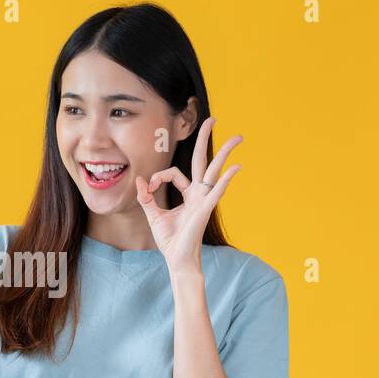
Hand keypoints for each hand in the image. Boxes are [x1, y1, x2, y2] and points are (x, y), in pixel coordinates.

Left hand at [135, 116, 242, 275]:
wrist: (176, 259)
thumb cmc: (169, 240)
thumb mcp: (153, 215)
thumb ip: (146, 197)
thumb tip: (140, 180)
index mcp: (188, 193)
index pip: (174, 173)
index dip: (159, 177)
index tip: (149, 188)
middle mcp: (198, 193)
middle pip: (203, 161)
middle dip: (206, 139)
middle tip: (213, 118)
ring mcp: (204, 199)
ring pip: (214, 171)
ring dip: (225, 153)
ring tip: (238, 137)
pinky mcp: (205, 209)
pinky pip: (216, 192)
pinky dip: (225, 181)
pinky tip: (236, 169)